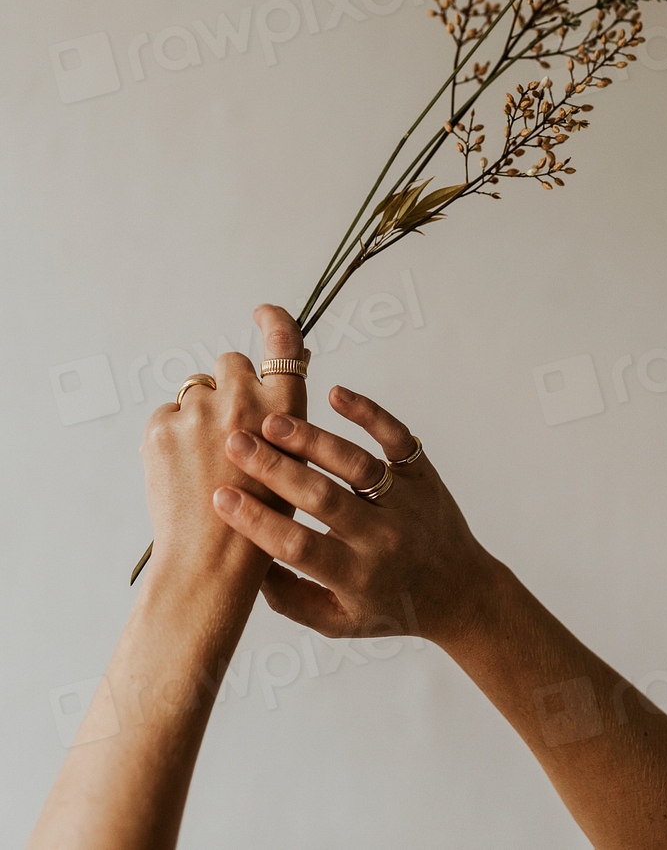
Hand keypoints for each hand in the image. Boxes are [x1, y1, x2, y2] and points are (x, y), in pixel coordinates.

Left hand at [140, 304, 308, 592]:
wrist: (211, 563)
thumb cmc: (262, 522)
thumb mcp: (294, 462)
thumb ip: (286, 414)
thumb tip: (286, 366)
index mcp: (285, 407)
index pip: (284, 343)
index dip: (275, 320)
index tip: (263, 311)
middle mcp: (243, 398)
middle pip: (230, 364)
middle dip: (227, 387)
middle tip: (227, 433)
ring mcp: (200, 410)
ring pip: (195, 391)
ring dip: (198, 416)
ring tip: (203, 464)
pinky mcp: (162, 426)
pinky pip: (167, 415)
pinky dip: (171, 437)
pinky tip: (183, 472)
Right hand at [212, 387, 500, 647]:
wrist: (462, 594)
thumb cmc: (390, 607)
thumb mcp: (337, 622)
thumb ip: (289, 599)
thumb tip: (243, 564)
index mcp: (357, 576)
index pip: (299, 546)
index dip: (257, 522)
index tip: (221, 496)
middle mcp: (383, 538)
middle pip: (322, 497)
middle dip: (274, 469)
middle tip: (235, 443)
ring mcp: (407, 501)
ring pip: (355, 463)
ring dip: (312, 440)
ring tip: (271, 422)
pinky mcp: (424, 473)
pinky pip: (396, 437)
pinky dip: (368, 413)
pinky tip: (336, 394)